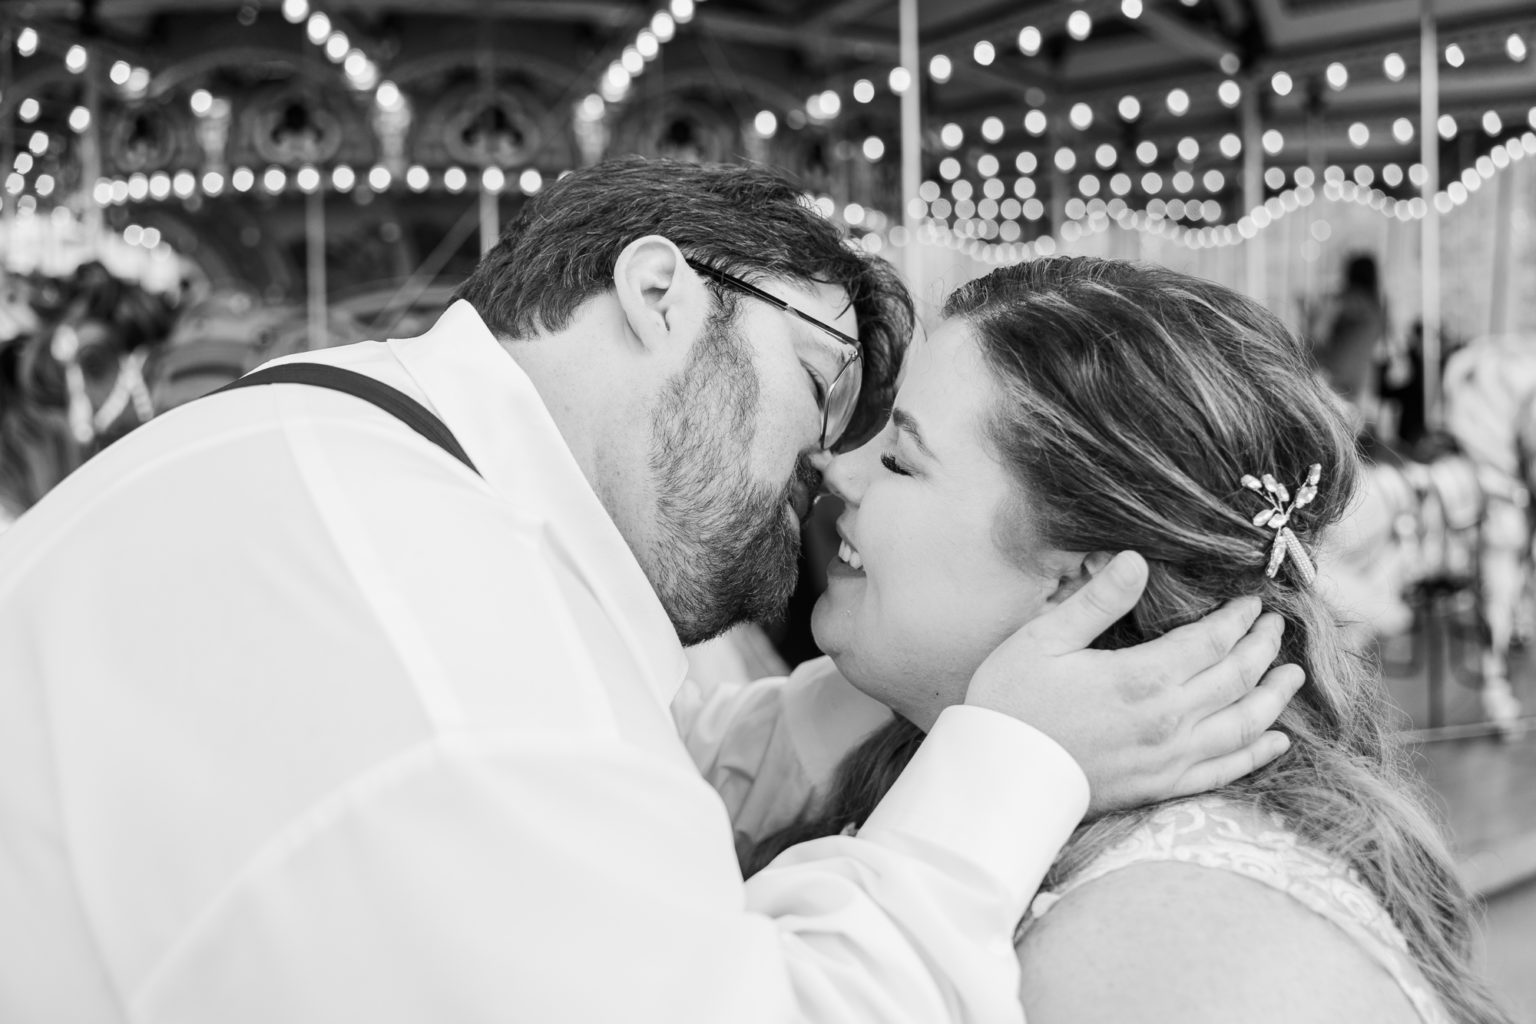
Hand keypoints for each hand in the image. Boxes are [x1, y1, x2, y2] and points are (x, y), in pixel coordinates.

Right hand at [964, 551, 1301, 817]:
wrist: (1001, 779)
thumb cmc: (1013, 703)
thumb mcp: (1043, 639)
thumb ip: (1097, 600)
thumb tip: (1138, 560)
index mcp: (1143, 676)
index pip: (1212, 640)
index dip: (1238, 618)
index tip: (1252, 601)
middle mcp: (1168, 719)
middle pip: (1236, 677)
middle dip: (1263, 647)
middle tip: (1277, 626)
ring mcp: (1170, 758)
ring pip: (1243, 724)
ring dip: (1274, 697)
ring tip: (1293, 675)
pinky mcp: (1163, 787)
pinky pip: (1225, 770)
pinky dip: (1256, 753)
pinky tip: (1276, 740)